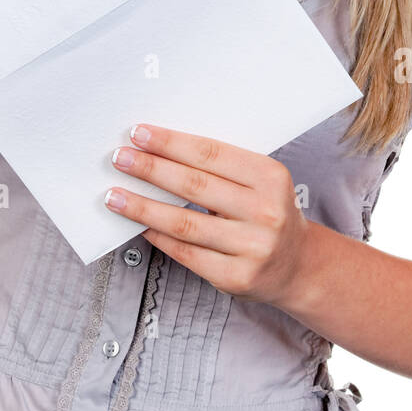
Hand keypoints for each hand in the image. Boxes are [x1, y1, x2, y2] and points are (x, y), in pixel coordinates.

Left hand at [105, 123, 308, 306]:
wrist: (297, 265)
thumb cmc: (267, 212)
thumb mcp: (259, 181)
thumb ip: (220, 167)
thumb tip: (160, 150)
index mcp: (270, 177)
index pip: (211, 153)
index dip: (171, 143)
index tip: (139, 133)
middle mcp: (265, 212)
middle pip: (194, 185)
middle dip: (151, 169)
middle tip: (119, 158)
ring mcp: (252, 248)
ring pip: (184, 223)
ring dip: (143, 207)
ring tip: (114, 195)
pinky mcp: (236, 277)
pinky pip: (186, 253)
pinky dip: (157, 236)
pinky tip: (138, 225)